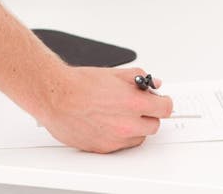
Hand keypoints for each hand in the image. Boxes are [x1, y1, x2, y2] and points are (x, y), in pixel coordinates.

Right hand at [39, 65, 172, 152]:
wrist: (57, 97)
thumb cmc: (80, 84)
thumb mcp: (115, 73)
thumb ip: (139, 78)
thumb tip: (153, 84)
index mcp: (133, 103)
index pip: (165, 108)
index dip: (163, 102)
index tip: (160, 100)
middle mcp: (127, 125)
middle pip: (154, 125)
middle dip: (149, 114)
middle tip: (137, 105)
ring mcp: (117, 139)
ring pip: (139, 137)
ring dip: (136, 127)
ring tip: (120, 113)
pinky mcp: (105, 148)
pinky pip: (123, 144)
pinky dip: (121, 135)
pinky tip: (109, 122)